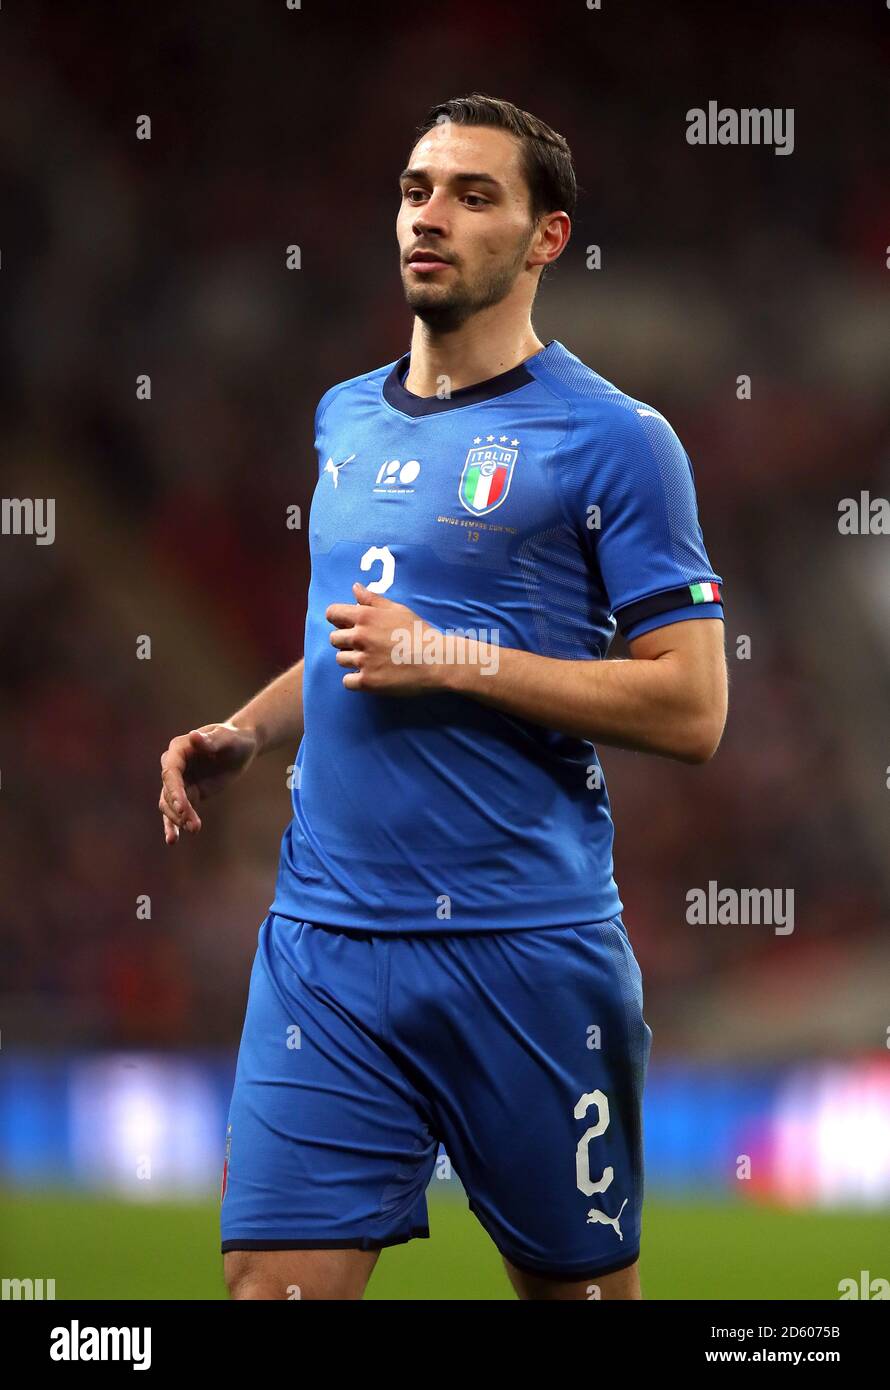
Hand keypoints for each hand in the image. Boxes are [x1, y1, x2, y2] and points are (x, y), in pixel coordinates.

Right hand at [158, 721, 258, 843]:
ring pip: (169, 804)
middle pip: (168, 791)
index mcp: (179, 749)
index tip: (182, 806)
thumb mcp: (228, 738)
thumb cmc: (235, 739)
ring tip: (195, 829)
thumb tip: (193, 736)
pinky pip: (176, 811)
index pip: (171, 772)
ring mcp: (179, 781)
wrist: (241, 747)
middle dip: (179, 809)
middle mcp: (174, 765)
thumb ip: (211, 740)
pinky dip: (173, 825)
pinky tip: (172, 840)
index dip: (174, 790)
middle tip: (194, 825)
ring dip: (178, 819)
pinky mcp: (187, 794)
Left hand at [326, 583, 442, 694]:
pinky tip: (371, 675)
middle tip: (365, 645)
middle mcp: (359, 637)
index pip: (332, 614)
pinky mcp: (367, 682)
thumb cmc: (419, 633)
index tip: (347, 625)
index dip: (338, 619)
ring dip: (352, 660)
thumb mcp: (398, 610)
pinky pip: (347, 681)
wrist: (437, 661)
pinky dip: (356, 680)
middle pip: (334, 639)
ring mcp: (362, 660)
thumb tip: (355, 588)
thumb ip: (373, 599)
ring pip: (340, 660)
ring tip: (371, 660)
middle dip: (346, 641)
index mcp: (365, 617)